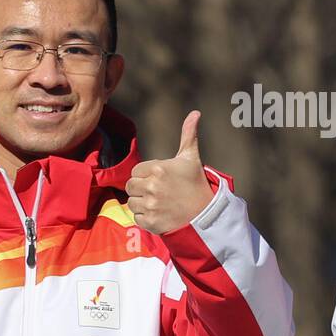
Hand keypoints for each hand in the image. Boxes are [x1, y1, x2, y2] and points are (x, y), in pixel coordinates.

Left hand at [127, 110, 215, 234]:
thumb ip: (188, 134)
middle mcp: (152, 186)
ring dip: (142, 203)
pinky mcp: (150, 222)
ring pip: (132, 202)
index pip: (136, 171)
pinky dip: (145, 218)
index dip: (146, 176)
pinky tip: (159, 214)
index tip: (159, 180)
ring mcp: (150, 205)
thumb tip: (195, 113)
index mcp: (158, 169)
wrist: (205, 214)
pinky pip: (136, 218)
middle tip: (158, 192)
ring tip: (159, 203)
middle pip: (131, 186)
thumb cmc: (196, 184)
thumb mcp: (191, 158)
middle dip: (141, 189)